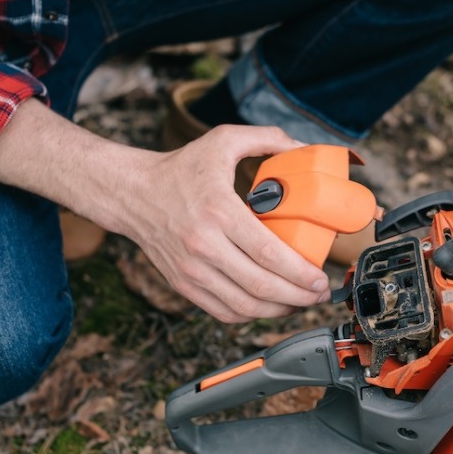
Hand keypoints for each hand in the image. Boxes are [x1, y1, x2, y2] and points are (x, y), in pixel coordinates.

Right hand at [0, 102, 329, 323]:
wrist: (132, 194)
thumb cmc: (180, 168)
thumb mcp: (223, 140)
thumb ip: (267, 138)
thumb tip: (304, 146)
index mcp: (219, 212)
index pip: (269, 254)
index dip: (301, 273)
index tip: (321, 277)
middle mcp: (204, 246)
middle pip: (261, 287)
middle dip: (299, 296)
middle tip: (319, 292)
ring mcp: (191, 270)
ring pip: (245, 306)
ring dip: (280, 310)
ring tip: (301, 301)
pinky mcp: (183, 285)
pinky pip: (224, 312)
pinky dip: (252, 315)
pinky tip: (270, 306)